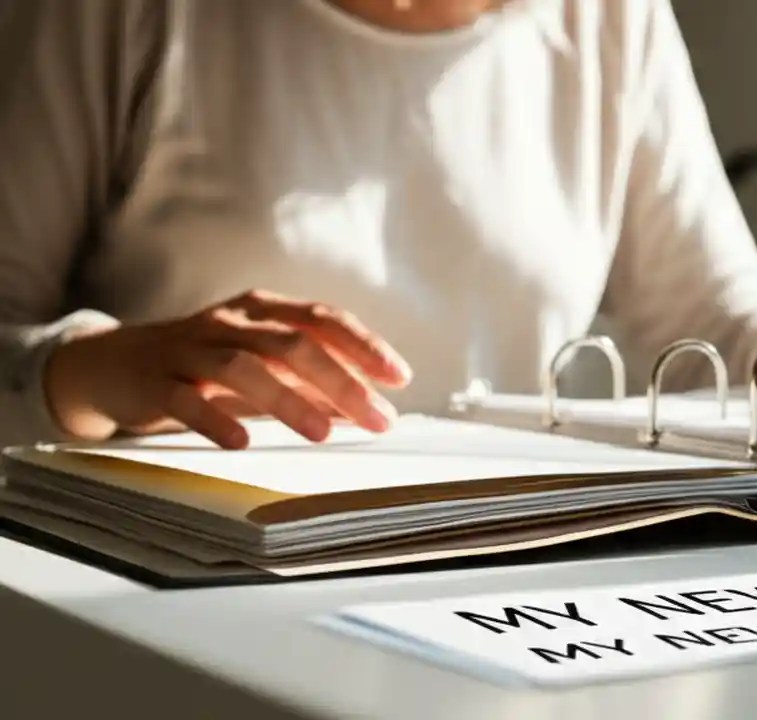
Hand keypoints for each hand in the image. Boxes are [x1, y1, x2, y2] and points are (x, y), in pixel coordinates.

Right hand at [45, 290, 412, 448]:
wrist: (112, 365)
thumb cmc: (203, 366)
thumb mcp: (260, 366)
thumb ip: (309, 384)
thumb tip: (366, 410)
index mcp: (262, 311)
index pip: (323, 320)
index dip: (364, 346)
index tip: (399, 378)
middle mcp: (229, 323)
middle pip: (293, 344)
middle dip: (342, 382)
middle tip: (377, 418)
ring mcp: (189, 349)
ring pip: (244, 368)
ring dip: (289, 400)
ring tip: (323, 432)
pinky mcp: (154, 381)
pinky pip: (185, 399)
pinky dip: (214, 418)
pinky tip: (240, 440)